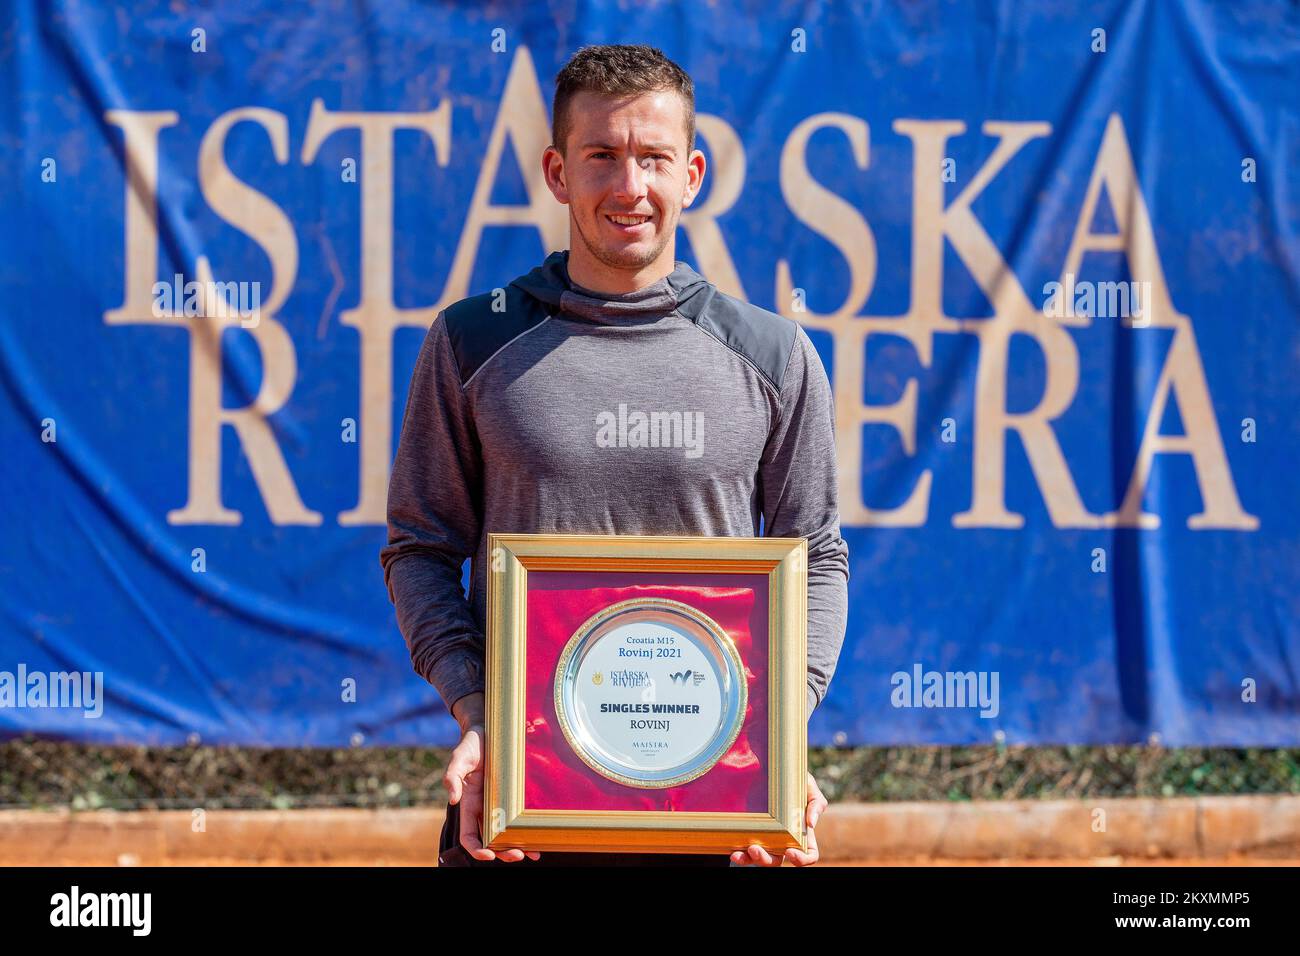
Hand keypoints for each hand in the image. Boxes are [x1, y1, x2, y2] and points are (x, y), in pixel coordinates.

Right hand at [444, 718, 540, 862]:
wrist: (488, 729)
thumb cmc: (471, 744)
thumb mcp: (460, 757)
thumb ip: (452, 776)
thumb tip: (453, 799)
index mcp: (469, 803)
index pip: (468, 835)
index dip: (476, 848)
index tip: (488, 855)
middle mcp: (484, 808)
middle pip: (491, 840)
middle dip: (502, 852)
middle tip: (518, 856)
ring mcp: (500, 803)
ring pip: (507, 833)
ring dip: (518, 846)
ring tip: (533, 854)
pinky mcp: (514, 796)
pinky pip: (520, 817)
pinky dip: (528, 830)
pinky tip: (539, 838)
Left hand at [731, 772, 825, 866]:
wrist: (771, 766)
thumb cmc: (795, 779)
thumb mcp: (809, 787)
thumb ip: (816, 803)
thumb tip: (811, 823)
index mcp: (802, 833)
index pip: (808, 855)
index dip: (801, 859)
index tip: (790, 851)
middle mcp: (783, 839)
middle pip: (778, 860)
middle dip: (766, 859)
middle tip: (755, 848)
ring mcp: (766, 836)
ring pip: (760, 858)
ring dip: (750, 859)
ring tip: (741, 852)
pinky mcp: (749, 831)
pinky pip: (744, 849)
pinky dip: (739, 855)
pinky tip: (732, 851)